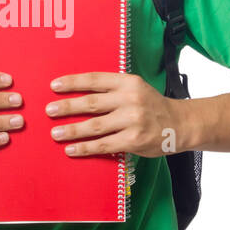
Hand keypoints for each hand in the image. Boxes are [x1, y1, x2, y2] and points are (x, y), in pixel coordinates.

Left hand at [46, 72, 181, 157]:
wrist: (180, 124)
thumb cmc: (152, 106)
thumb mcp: (136, 88)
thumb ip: (112, 89)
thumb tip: (78, 93)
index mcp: (128, 82)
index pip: (95, 79)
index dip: (73, 82)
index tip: (54, 86)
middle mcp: (130, 99)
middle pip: (91, 103)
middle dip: (67, 107)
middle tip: (49, 111)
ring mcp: (132, 120)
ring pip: (95, 126)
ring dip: (72, 130)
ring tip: (55, 133)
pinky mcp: (134, 140)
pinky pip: (104, 145)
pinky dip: (85, 148)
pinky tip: (71, 149)